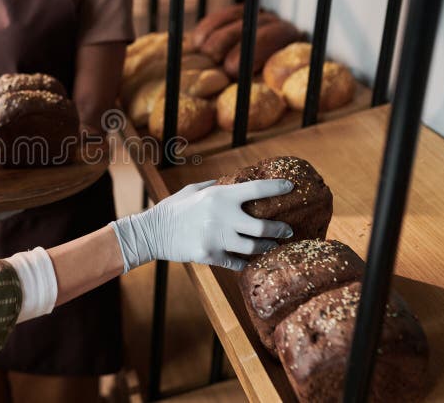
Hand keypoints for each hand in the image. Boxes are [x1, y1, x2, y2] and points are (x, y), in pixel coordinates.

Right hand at [112, 179, 293, 272]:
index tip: (291, 188)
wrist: (153, 232)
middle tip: (287, 230)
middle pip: (262, 226)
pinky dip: (243, 262)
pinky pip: (236, 262)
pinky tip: (247, 261)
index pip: (256, 189)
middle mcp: (222, 216)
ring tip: (271, 245)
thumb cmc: (173, 208)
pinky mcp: (210, 256)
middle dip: (280, 229)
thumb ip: (215, 186)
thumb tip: (233, 182)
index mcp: (219, 196)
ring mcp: (217, 238)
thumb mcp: (193, 190)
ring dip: (266, 247)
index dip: (277, 188)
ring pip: (253, 247)